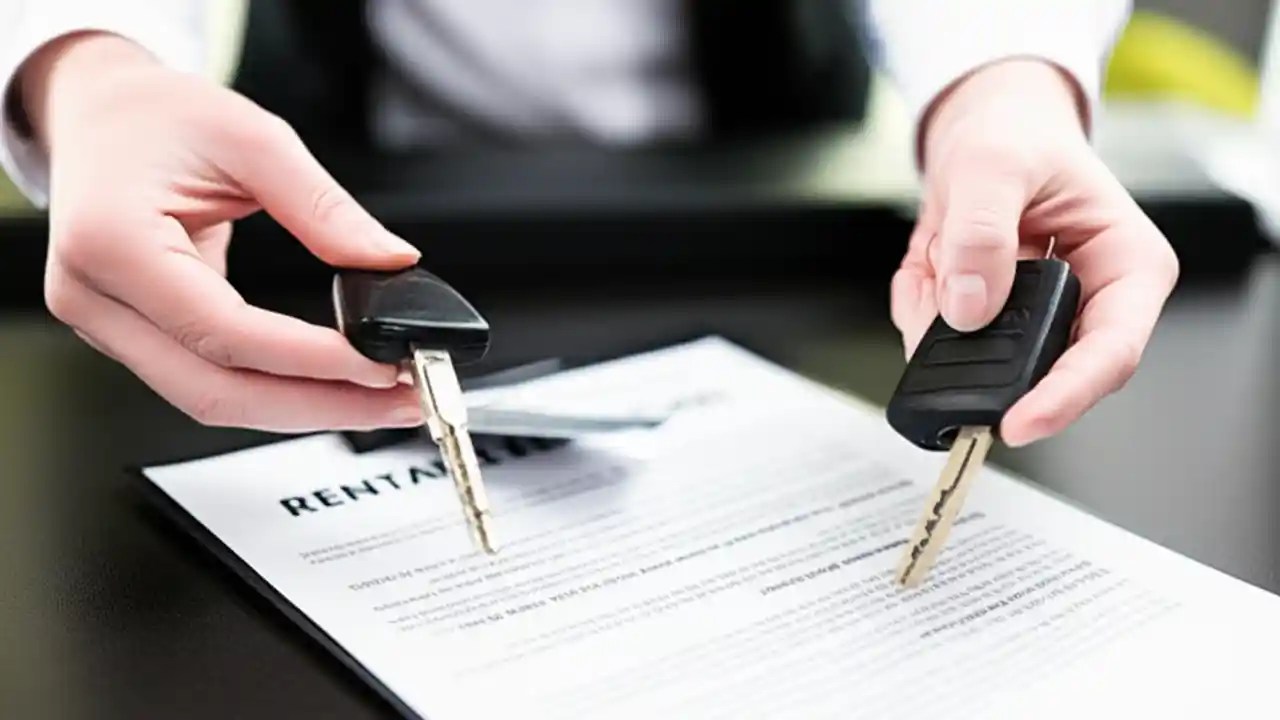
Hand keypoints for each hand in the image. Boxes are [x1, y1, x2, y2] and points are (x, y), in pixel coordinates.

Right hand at [25, 32, 423, 430]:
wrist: (94, 112)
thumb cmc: (153, 115)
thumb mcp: (252, 138)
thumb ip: (324, 208)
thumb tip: (389, 261)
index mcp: (113, 242)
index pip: (225, 333)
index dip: (310, 361)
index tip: (381, 366)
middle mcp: (95, 298)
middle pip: (217, 391)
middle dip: (320, 406)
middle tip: (403, 401)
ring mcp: (105, 325)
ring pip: (212, 400)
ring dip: (303, 408)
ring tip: (381, 399)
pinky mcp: (130, 337)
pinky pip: (207, 381)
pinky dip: (275, 389)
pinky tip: (331, 385)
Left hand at [891, 59, 1178, 445]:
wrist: (985, 125)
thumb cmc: (1016, 134)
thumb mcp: (994, 164)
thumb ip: (982, 230)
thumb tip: (971, 303)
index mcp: (1127, 267)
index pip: (1109, 355)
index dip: (1064, 398)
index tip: (1017, 422)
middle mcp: (1089, 302)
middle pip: (1037, 370)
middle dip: (974, 342)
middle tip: (940, 284)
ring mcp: (1036, 319)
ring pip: (976, 359)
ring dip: (937, 314)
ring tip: (938, 249)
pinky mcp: (990, 324)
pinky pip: (939, 339)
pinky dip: (920, 299)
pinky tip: (931, 257)